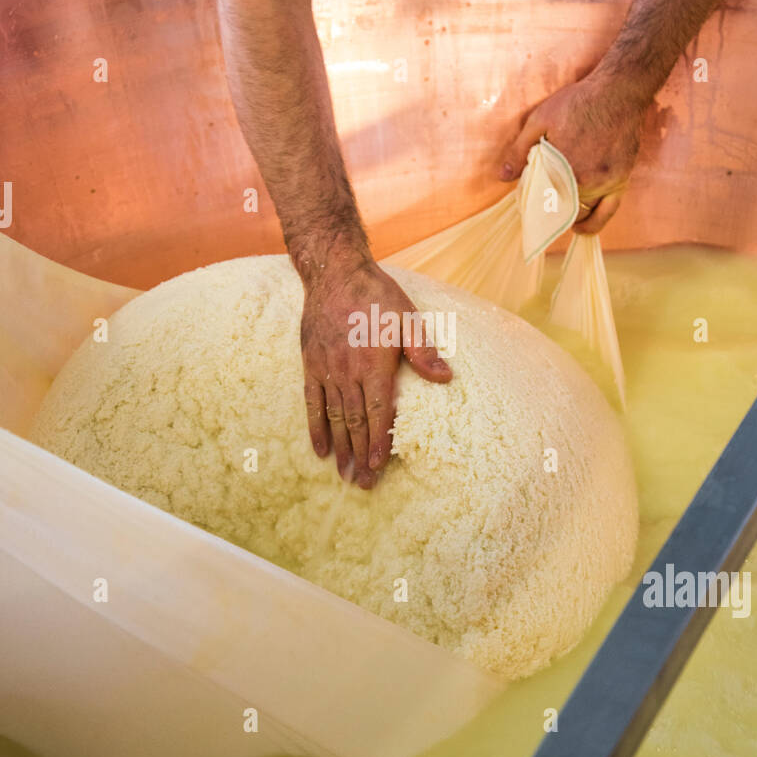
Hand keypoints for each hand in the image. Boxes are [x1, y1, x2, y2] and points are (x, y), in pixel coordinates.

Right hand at [300, 255, 451, 487]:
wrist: (334, 272)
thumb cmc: (377, 295)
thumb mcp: (407, 317)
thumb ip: (423, 350)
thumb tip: (445, 378)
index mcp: (374, 363)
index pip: (377, 412)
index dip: (377, 442)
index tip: (378, 467)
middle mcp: (348, 371)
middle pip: (354, 422)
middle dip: (360, 455)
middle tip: (363, 484)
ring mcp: (327, 369)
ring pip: (334, 417)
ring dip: (340, 448)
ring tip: (344, 475)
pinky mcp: (311, 364)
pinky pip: (312, 401)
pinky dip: (315, 427)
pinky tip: (320, 450)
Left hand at [500, 72, 647, 232]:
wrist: (619, 92)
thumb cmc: (577, 103)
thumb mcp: (539, 120)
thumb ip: (519, 151)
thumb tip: (502, 176)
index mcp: (562, 169)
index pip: (540, 200)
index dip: (531, 203)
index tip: (526, 200)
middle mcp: (585, 182)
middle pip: (559, 209)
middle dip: (547, 208)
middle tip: (540, 201)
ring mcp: (605, 184)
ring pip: (580, 213)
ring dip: (566, 215)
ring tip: (555, 210)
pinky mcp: (621, 182)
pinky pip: (607, 214)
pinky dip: (592, 225)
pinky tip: (579, 228)